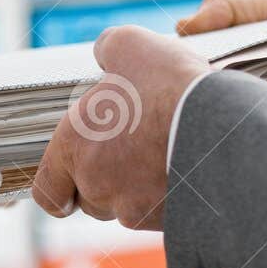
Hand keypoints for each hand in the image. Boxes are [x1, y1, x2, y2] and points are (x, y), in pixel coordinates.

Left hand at [31, 26, 210, 230]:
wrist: (220, 130)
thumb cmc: (169, 89)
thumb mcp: (131, 46)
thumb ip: (108, 49)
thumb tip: (105, 53)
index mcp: (74, 147)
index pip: (46, 191)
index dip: (57, 189)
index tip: (68, 184)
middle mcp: (97, 185)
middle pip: (91, 197)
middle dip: (107, 178)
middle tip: (134, 147)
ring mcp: (132, 208)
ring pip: (126, 207)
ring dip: (139, 188)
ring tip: (165, 152)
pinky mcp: (165, 222)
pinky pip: (159, 214)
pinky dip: (168, 196)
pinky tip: (186, 167)